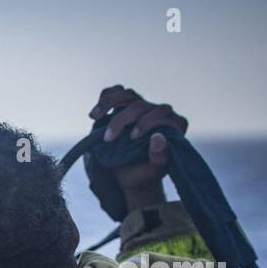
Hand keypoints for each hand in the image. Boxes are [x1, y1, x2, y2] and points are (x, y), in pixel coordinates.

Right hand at [88, 85, 187, 209]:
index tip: (133, 137)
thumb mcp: (153, 171)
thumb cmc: (143, 174)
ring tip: (94, 118)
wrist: (128, 175)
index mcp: (172, 126)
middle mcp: (158, 113)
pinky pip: (116, 92)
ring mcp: (141, 107)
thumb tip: (158, 137)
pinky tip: (95, 112)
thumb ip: (159, 156)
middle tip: (109, 139)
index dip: (148, 122)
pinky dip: (105, 97)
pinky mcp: (125, 106)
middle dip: (122, 120)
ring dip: (109, 104)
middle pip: (141, 105)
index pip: (163, 113)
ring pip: (128, 95)